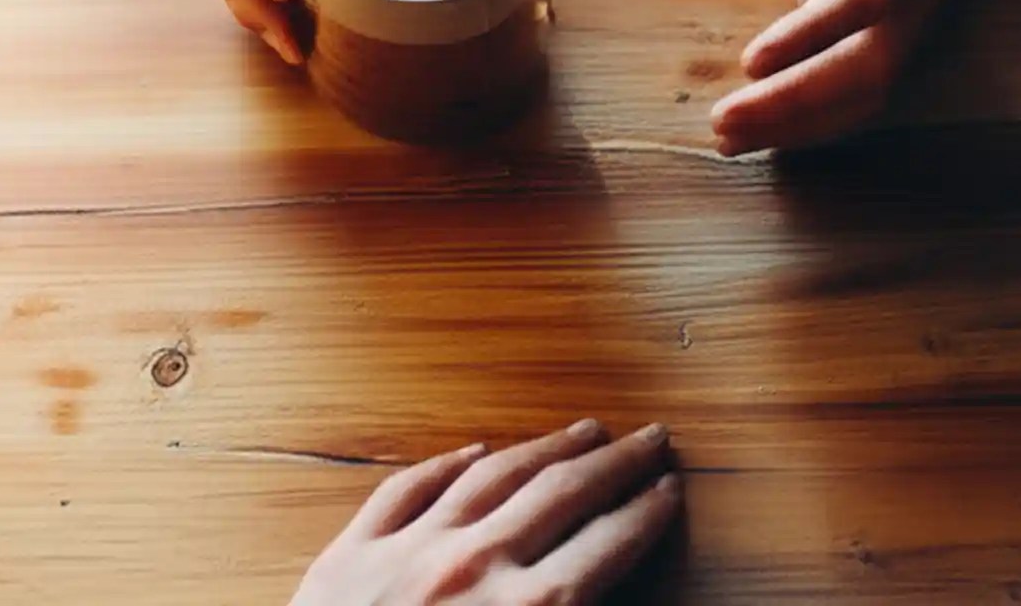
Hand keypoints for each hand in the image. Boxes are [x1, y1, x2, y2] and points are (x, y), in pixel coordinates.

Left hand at [290, 421, 680, 605]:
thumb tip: (596, 594)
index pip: (609, 544)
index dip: (647, 512)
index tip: (669, 488)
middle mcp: (474, 570)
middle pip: (564, 495)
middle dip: (616, 464)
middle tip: (649, 438)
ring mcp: (407, 553)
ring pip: (493, 476)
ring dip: (545, 448)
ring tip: (581, 431)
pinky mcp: (350, 554)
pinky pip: (407, 488)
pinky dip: (448, 463)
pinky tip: (476, 449)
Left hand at [708, 0, 951, 156]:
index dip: (810, 32)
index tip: (749, 62)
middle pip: (874, 57)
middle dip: (797, 98)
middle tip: (722, 122)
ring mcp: (912, 13)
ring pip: (870, 90)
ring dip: (798, 123)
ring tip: (728, 139)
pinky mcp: (886, 38)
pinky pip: (856, 93)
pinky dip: (805, 120)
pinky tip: (752, 133)